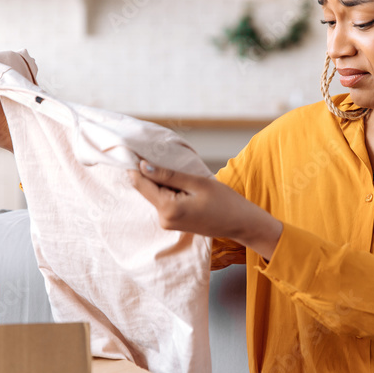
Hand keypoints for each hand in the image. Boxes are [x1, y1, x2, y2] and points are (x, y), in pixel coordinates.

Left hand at [129, 160, 282, 259]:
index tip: (133, 149)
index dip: (135, 165)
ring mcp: (167, 223)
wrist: (241, 223)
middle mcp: (164, 219)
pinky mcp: (173, 223)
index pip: (141, 184)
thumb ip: (168, 175)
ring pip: (154, 195)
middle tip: (154, 151)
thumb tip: (143, 165)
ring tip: (171, 165)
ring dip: (159, 180)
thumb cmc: (225, 201)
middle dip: (148, 172)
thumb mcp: (196, 183)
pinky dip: (166, 189)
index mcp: (168, 209)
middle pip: (147, 189)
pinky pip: (162, 201)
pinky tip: (176, 180)